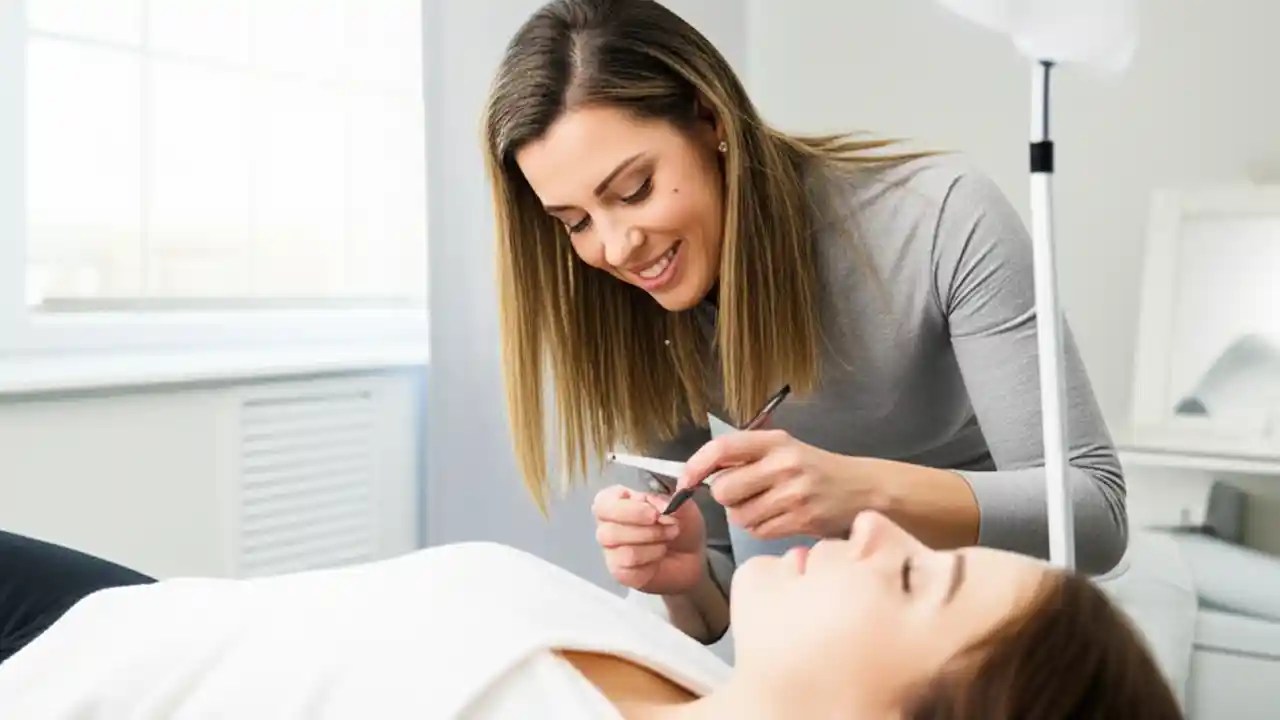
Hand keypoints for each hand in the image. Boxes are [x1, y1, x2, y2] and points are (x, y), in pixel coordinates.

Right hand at [591, 484, 707, 594]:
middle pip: (611, 531)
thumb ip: (671, 497)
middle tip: (672, 527)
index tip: (654, 514)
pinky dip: (653, 560)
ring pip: (626, 552)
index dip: (629, 510)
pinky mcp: (620, 572)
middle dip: (648, 531)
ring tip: (669, 538)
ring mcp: (611, 552)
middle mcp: (606, 526)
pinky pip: (632, 568)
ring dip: (654, 545)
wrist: (688, 554)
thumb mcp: (680, 504)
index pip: (604, 504)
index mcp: (614, 501)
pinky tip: (660, 555)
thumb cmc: (676, 523)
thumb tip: (665, 497)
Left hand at [679, 429, 875, 539]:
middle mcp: (783, 464)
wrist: (864, 490)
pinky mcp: (801, 520)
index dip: (696, 465)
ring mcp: (793, 493)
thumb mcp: (785, 449)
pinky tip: (780, 518)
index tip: (685, 480)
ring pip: (739, 515)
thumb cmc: (817, 470)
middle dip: (726, 498)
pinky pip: (758, 531)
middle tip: (745, 494)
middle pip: (724, 490)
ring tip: (768, 506)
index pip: (722, 448)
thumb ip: (747, 456)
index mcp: (775, 442)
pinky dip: (762, 529)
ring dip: (745, 516)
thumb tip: (699, 473)